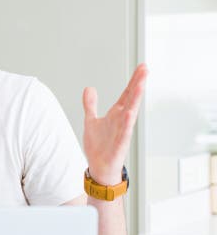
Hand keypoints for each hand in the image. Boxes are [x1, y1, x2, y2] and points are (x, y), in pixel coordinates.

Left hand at [82, 64, 147, 184]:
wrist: (98, 166)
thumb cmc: (98, 145)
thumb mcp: (91, 120)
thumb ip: (90, 105)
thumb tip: (89, 88)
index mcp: (116, 114)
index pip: (126, 94)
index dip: (133, 81)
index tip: (142, 67)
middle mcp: (122, 120)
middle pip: (131, 99)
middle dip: (137, 84)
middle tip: (145, 69)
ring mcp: (122, 132)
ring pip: (131, 113)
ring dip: (135, 99)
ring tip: (140, 84)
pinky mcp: (119, 144)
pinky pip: (124, 132)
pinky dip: (127, 123)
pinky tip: (130, 113)